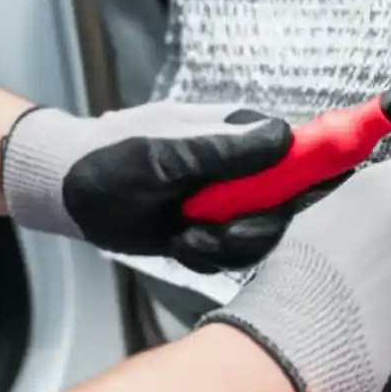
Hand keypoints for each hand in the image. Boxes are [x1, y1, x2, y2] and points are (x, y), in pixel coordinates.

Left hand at [0, 102, 317, 272]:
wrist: (68, 190)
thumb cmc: (110, 158)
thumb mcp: (166, 153)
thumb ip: (226, 150)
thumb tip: (284, 138)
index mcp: (242, 135)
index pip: (304, 149)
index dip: (322, 171)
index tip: (314, 194)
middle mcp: (246, 169)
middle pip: (291, 205)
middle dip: (256, 225)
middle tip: (217, 228)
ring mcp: (230, 202)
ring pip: (263, 235)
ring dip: (226, 245)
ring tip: (185, 236)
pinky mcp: (214, 231)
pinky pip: (234, 255)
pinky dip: (207, 257)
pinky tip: (178, 243)